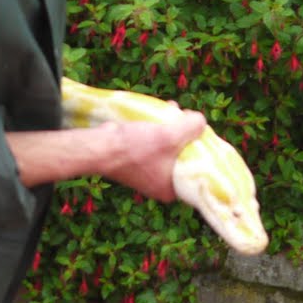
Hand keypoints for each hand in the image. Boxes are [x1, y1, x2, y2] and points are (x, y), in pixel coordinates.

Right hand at [7, 108, 206, 197]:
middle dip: (186, 136)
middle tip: (187, 120)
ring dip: (171, 130)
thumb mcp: (170, 135)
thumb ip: (192, 127)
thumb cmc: (135, 148)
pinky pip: (153, 146)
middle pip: (183, 157)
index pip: (196, 171)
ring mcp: (146, 174)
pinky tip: (158, 116)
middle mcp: (159, 185)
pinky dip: (157, 132)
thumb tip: (201, 120)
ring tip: (173, 112)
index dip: (203, 150)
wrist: (100, 147)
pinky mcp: (134, 162)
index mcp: (170, 190)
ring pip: (168, 149)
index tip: (203, 134)